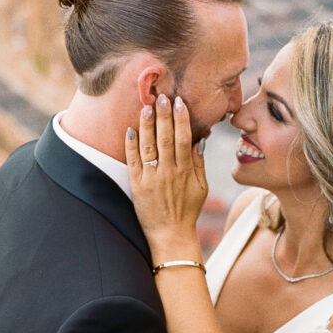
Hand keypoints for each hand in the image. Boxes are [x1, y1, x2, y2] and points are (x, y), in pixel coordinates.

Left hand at [126, 94, 209, 250]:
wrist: (171, 235)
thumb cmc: (188, 211)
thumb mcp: (201, 187)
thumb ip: (199, 163)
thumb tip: (200, 139)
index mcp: (186, 171)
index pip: (184, 138)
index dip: (181, 118)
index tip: (179, 102)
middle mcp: (169, 172)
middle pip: (166, 138)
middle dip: (164, 115)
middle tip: (162, 97)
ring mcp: (152, 178)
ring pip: (149, 146)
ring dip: (147, 125)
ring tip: (146, 106)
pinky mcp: (137, 185)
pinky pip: (133, 160)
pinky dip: (131, 144)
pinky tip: (131, 129)